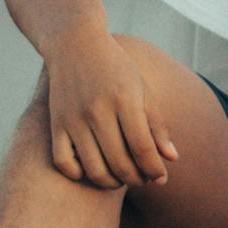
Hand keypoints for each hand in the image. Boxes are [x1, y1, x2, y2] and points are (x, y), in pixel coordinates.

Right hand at [40, 18, 176, 191]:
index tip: (161, 178)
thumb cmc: (115, 68)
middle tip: (143, 179)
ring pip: (94, 170)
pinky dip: (79, 175)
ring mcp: (74, 119)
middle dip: (137, 179)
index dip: (154, 169)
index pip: (143, 148)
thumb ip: (157, 124)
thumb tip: (172, 159)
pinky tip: (93, 169)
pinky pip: (64, 163)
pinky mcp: (56, 124)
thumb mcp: (142, 88)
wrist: (75, 44)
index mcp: (124, 99)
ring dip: (111, 183)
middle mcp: (98, 110)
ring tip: (121, 177)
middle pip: (120, 163)